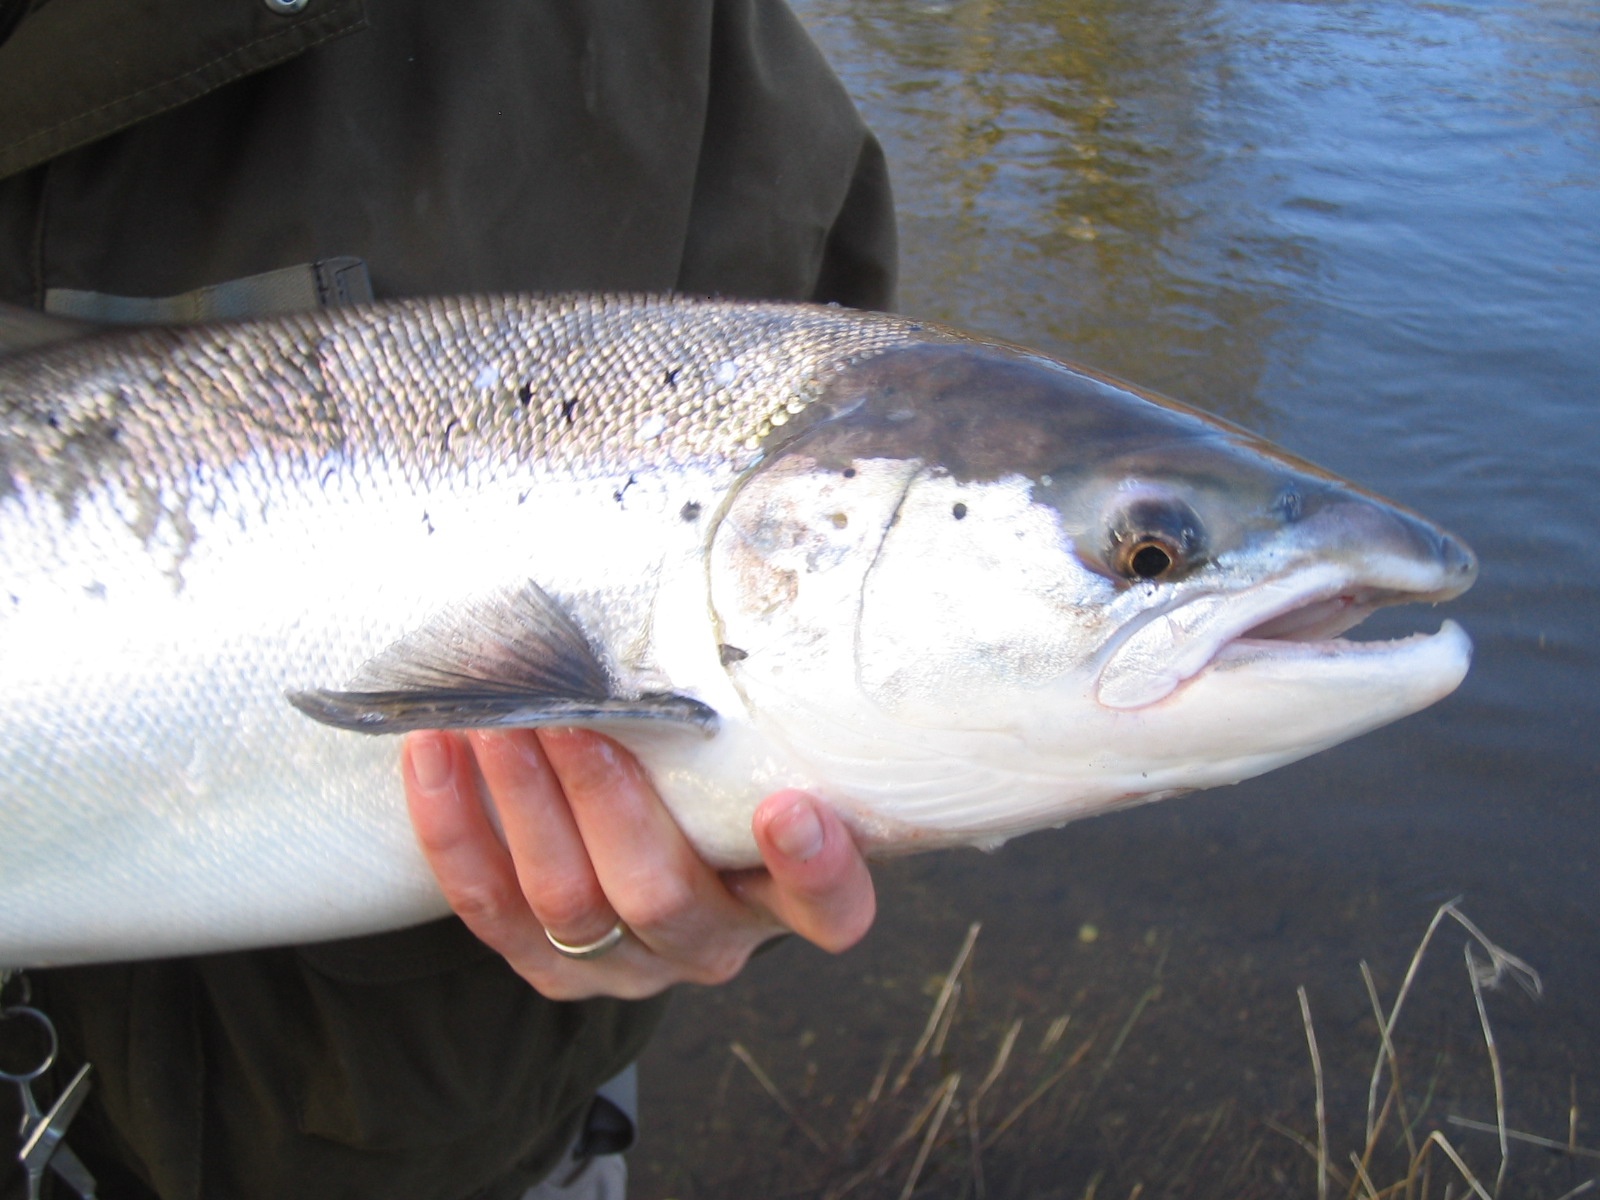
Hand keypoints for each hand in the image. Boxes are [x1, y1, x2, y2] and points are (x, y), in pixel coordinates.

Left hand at [401, 728, 875, 999]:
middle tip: (570, 718)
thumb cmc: (715, 771)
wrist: (658, 840)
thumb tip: (702, 572)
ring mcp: (627, 964)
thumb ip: (743, 708)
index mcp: (786, 898)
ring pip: (567, 901)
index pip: (828, 908)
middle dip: (605, 802)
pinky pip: (488, 909)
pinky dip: (454, 830)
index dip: (813, 870)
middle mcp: (712, 941)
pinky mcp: (549, 967)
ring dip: (523, 803)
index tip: (787, 807)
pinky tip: (435, 755)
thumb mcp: (747, 747)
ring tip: (493, 721)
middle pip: (662, 896)